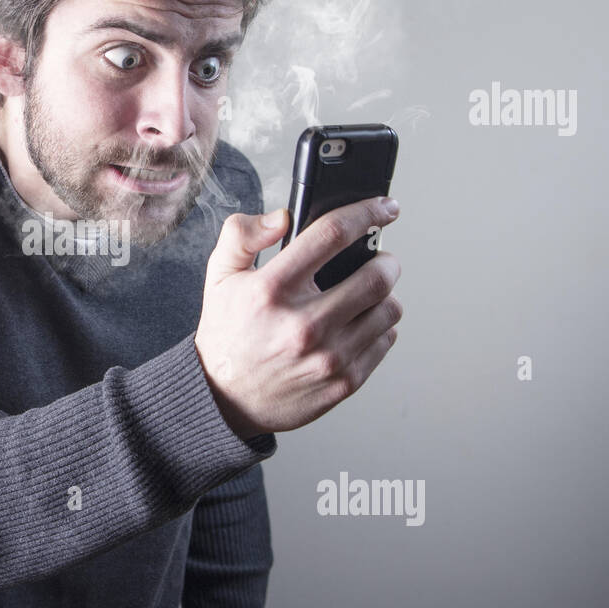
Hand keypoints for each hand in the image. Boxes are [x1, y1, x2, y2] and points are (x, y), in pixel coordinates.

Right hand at [194, 197, 401, 439]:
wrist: (223, 399)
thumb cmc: (227, 335)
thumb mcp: (220, 277)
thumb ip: (242, 235)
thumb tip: (282, 218)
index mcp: (272, 290)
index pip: (333, 234)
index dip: (368, 212)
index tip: (385, 208)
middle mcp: (303, 324)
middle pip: (377, 275)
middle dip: (385, 260)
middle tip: (379, 260)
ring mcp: (328, 356)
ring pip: (389, 309)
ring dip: (385, 295)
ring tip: (366, 295)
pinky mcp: (344, 381)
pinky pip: (386, 341)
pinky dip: (380, 327)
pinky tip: (358, 324)